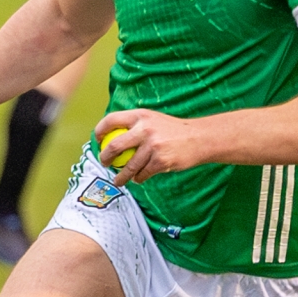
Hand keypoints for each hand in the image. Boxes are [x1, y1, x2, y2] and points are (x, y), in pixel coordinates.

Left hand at [93, 109, 207, 185]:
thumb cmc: (174, 131)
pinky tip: (138, 179)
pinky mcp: (160, 161)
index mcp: (141, 115)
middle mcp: (145, 128)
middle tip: (104, 162)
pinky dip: (139, 178)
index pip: (112, 120)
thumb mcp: (154, 119)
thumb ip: (136, 125)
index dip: (100, 130)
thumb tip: (112, 135)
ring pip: (129, 165)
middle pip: (115, 145)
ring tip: (118, 180)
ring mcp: (153, 145)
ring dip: (121, 176)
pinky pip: (142, 174)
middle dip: (104, 157)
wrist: (199, 138)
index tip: (98, 139)